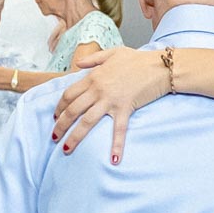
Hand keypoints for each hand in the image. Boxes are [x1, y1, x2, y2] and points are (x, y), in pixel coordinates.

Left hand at [54, 44, 172, 162]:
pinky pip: (118, 130)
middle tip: (54, 138)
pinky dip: (116, 145)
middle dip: (60, 125)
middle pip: (73, 110)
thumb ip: (93, 59)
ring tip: (66, 149)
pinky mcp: (125, 109)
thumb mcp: (112, 53)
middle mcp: (98, 90)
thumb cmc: (137, 59)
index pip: (69, 94)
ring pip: (87, 122)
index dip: (59, 107)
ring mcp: (110, 101)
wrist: (159, 66)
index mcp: (93, 77)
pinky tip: (114, 159)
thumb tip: (78, 63)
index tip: (55, 117)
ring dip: (75, 137)